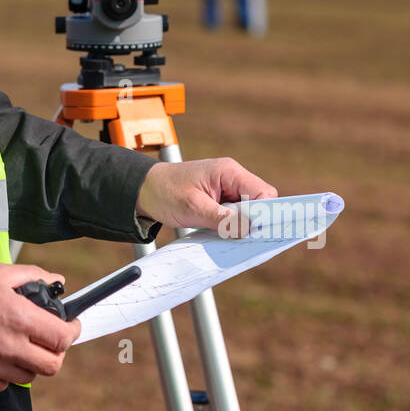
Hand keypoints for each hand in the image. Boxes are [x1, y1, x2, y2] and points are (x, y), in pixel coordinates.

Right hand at [0, 262, 80, 392]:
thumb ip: (33, 276)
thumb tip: (57, 281)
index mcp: (19, 318)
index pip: (62, 337)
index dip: (73, 331)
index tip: (71, 324)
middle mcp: (10, 347)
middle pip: (52, 365)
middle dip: (57, 351)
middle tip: (50, 338)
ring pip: (29, 377)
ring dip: (32, 362)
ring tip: (23, 345)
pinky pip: (4, 384)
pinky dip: (8, 373)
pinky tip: (1, 355)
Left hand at [135, 157, 276, 232]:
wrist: (144, 190)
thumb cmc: (165, 192)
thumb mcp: (193, 208)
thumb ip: (223, 219)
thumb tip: (249, 230)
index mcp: (229, 172)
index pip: (263, 192)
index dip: (266, 213)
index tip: (259, 233)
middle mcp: (232, 177)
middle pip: (260, 201)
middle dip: (255, 221)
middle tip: (243, 238)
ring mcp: (227, 188)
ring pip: (249, 210)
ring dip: (242, 224)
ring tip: (230, 236)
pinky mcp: (220, 199)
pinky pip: (236, 213)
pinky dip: (233, 224)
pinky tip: (224, 234)